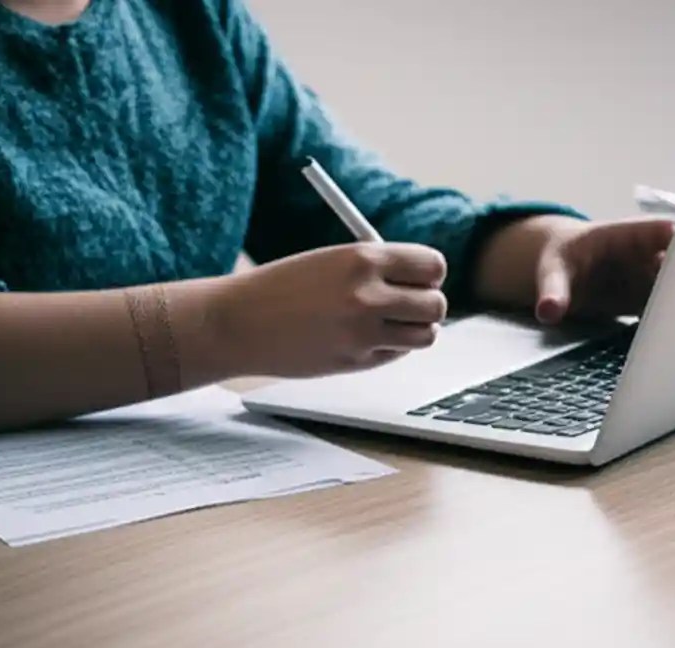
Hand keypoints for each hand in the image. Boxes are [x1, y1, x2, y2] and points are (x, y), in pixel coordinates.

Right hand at [213, 243, 447, 376]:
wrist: (238, 322)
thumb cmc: (282, 287)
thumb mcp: (332, 259)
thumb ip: (377, 266)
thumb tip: (424, 279)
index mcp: (362, 258)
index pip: (432, 265)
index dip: (429, 273)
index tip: (419, 277)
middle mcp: (368, 295)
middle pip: (435, 303)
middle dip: (426, 303)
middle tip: (407, 303)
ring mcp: (363, 332)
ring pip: (425, 334)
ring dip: (414, 329)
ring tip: (388, 322)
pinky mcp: (355, 361)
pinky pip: (397, 354)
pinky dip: (391, 347)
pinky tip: (362, 338)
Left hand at [474, 215, 674, 324]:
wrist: (564, 268)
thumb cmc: (561, 257)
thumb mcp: (552, 269)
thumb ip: (553, 290)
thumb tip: (549, 312)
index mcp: (627, 235)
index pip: (664, 231)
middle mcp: (648, 255)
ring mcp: (652, 278)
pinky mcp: (650, 301)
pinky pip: (668, 310)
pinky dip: (674, 322)